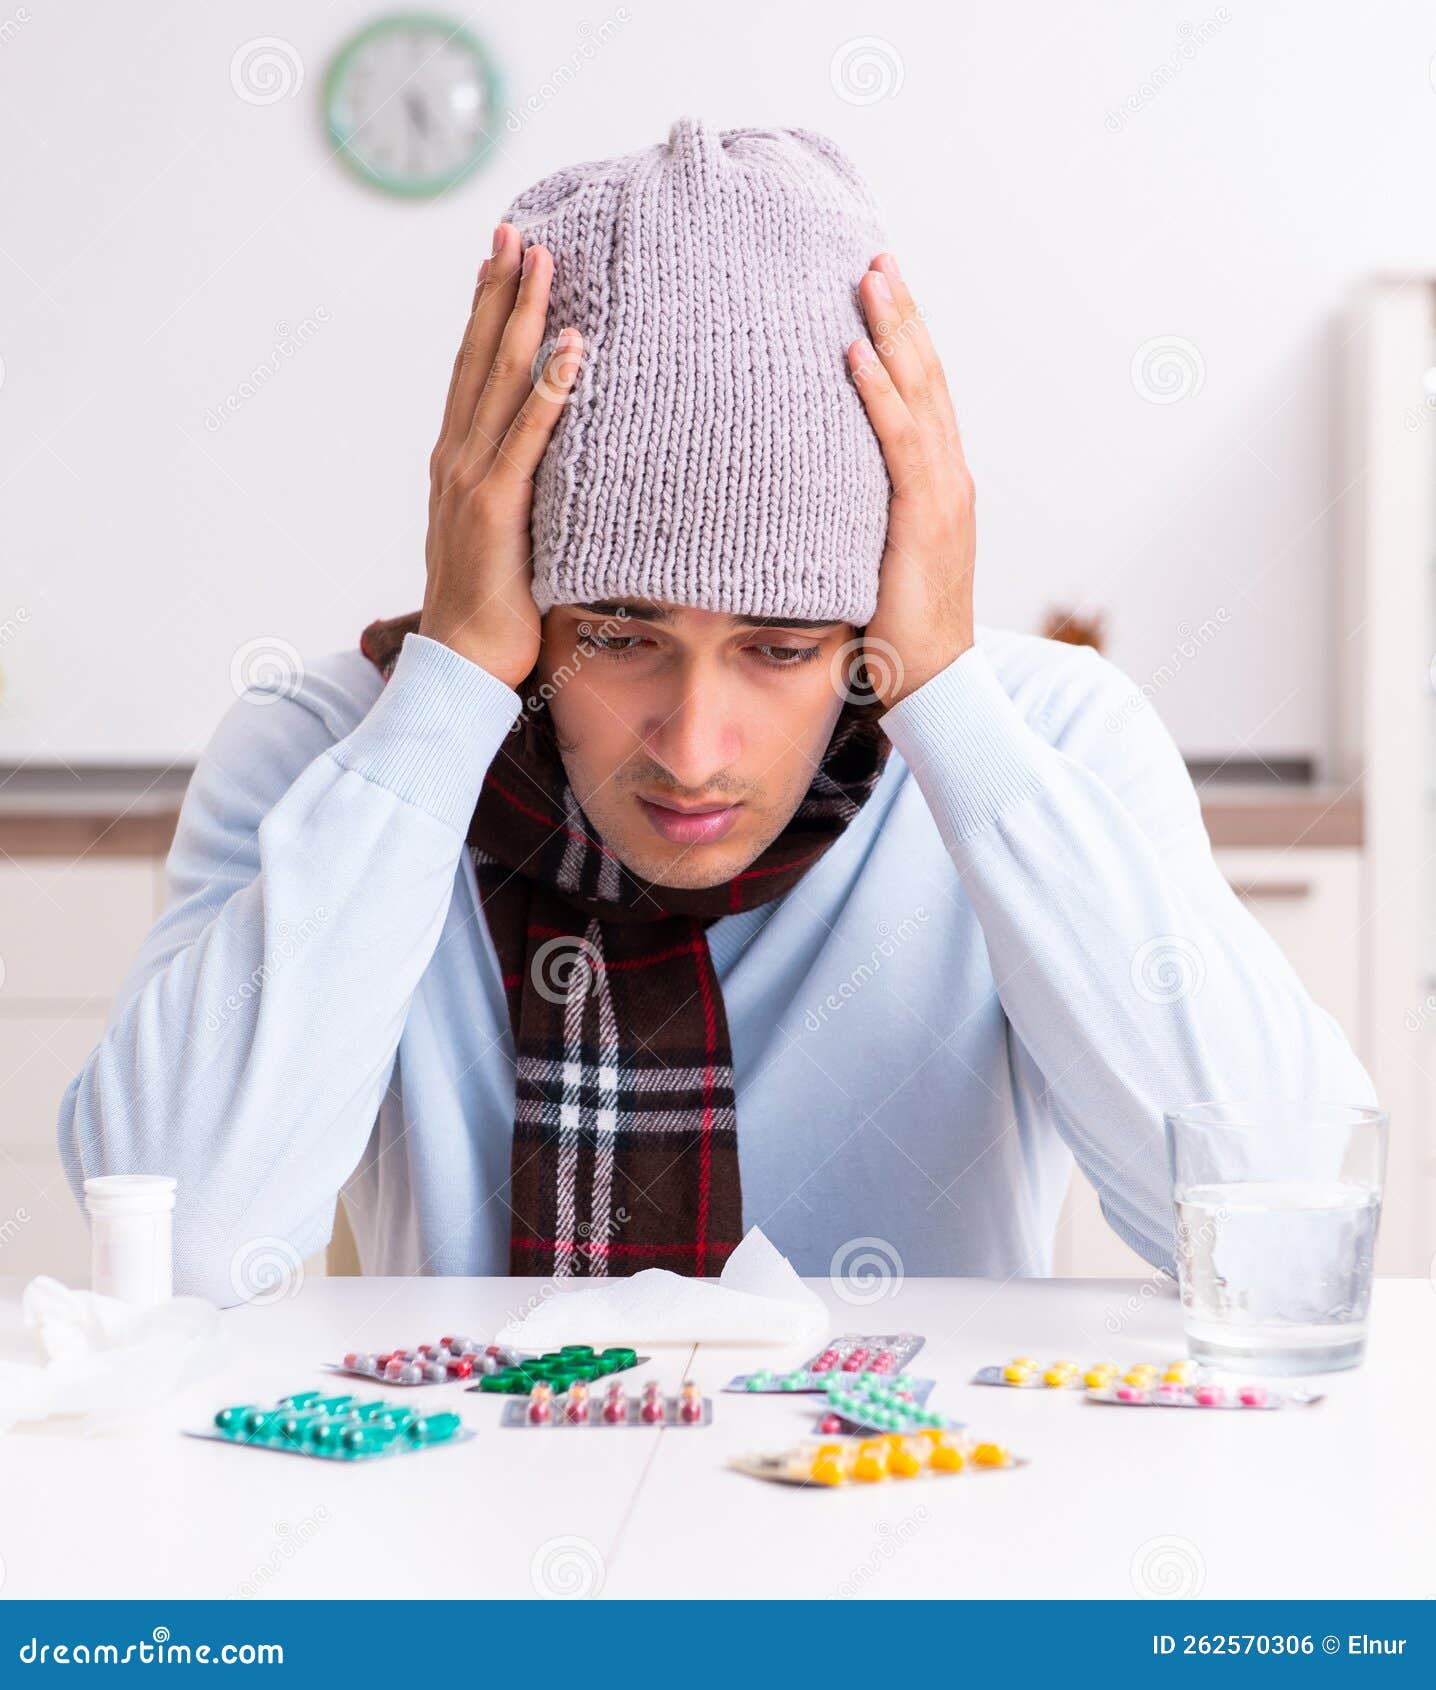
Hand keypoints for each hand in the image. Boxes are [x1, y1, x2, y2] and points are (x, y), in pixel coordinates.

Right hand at [419, 224, 582, 689]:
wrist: (460, 664)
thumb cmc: (490, 610)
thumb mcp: (502, 538)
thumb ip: (518, 497)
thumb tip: (554, 475)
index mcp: (455, 463)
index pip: (471, 373)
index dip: (485, 314)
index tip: (500, 262)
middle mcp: (456, 459)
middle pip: (478, 358)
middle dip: (499, 291)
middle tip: (517, 232)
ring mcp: (472, 480)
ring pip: (499, 380)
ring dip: (523, 317)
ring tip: (543, 261)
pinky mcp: (497, 507)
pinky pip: (529, 437)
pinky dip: (550, 389)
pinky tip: (573, 347)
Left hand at [848, 252, 975, 708]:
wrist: (934, 678)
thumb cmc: (896, 627)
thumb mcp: (874, 557)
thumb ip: (856, 517)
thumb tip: (807, 494)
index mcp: (938, 483)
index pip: (922, 396)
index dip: (903, 340)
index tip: (878, 291)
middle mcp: (948, 476)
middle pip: (926, 377)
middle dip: (901, 314)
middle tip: (875, 258)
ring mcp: (942, 493)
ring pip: (919, 394)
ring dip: (892, 331)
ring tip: (868, 278)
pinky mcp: (924, 518)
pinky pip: (899, 442)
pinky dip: (879, 393)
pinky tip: (854, 355)